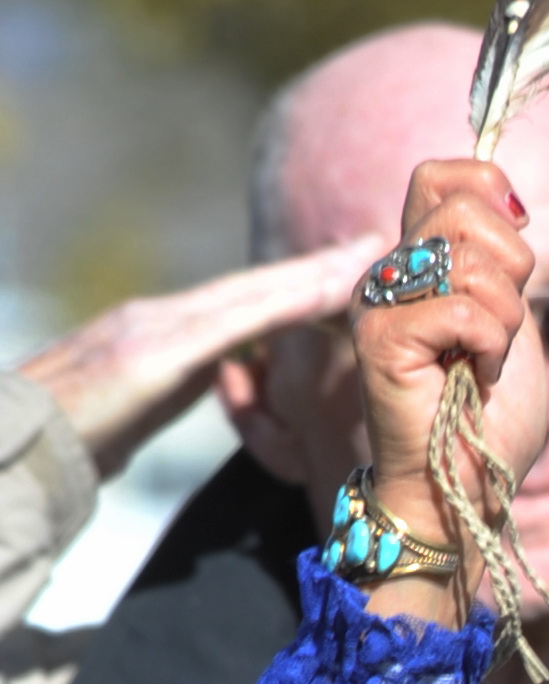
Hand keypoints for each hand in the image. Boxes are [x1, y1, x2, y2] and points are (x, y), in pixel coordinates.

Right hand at [15, 240, 376, 474]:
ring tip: (365, 256)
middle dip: (318, 265)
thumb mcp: (135, 410)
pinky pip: (231, 325)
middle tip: (377, 240)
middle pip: (257, 287)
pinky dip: (277, 306)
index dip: (298, 282)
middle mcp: (163, 318)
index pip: (244, 304)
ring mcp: (156, 330)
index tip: (349, 265)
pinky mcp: (150, 354)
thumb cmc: (68, 438)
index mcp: (163, 334)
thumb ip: (176, 387)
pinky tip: (317, 294)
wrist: (15, 443)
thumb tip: (214, 384)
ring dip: (311, 275)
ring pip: (251, 295)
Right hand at [347, 159, 542, 536]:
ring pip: (468, 260)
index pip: (441, 176)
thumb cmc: (488, 416)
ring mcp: (378, 303)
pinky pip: (463, 310)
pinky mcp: (379, 339)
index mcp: (417, 262)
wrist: (466, 484)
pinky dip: (491, 348)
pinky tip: (474, 378)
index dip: (489, 192)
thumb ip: (500, 260)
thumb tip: (508, 197)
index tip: (516, 252)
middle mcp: (389, 273)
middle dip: (512, 267)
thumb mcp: (508, 319)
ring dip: (505, 320)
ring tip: (484, 361)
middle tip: (501, 328)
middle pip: (461, 207)